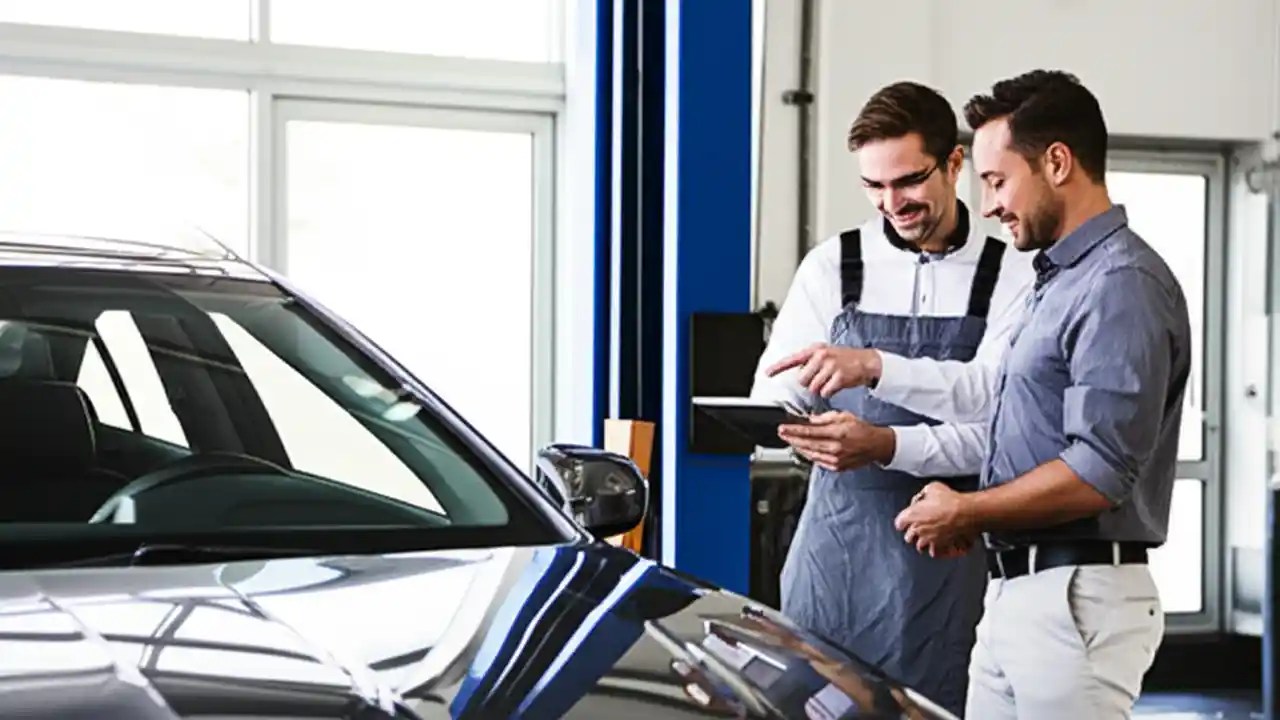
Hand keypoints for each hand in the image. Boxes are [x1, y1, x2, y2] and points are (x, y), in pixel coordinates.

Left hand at [765, 343, 882, 397]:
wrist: (866, 361)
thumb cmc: (844, 359)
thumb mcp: (825, 353)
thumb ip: (810, 361)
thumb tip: (799, 375)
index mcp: (815, 350)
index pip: (792, 359)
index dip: (778, 367)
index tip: (767, 373)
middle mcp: (820, 356)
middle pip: (802, 380)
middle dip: (809, 383)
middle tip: (820, 378)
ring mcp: (830, 366)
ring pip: (813, 388)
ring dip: (820, 388)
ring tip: (830, 380)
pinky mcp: (838, 377)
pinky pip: (825, 392)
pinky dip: (829, 392)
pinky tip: (836, 385)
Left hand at [777, 411, 894, 471]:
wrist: (876, 445)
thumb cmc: (861, 430)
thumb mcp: (844, 416)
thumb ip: (825, 417)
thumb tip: (810, 419)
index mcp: (836, 433)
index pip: (809, 431)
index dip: (793, 430)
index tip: (783, 428)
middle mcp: (835, 448)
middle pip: (806, 444)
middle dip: (791, 438)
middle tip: (782, 434)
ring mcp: (835, 459)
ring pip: (810, 454)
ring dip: (798, 447)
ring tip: (790, 441)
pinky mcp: (836, 467)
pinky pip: (817, 461)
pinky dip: (808, 455)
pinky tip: (803, 450)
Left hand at [894, 482, 976, 556]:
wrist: (967, 512)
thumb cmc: (950, 500)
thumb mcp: (933, 488)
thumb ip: (923, 494)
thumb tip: (923, 497)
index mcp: (912, 515)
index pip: (899, 522)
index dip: (903, 521)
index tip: (905, 521)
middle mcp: (918, 529)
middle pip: (908, 537)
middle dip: (912, 533)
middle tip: (917, 530)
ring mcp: (929, 539)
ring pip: (919, 546)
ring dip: (922, 542)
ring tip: (927, 539)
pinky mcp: (940, 546)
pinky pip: (934, 552)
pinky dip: (935, 550)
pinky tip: (938, 546)